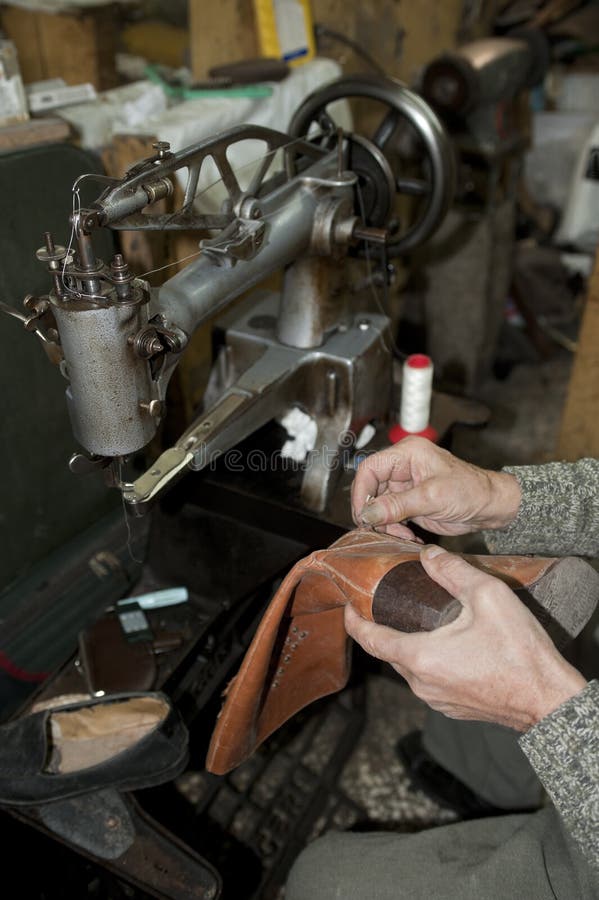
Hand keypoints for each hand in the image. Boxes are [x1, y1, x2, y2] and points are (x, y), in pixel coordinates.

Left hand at [345, 544, 586, 730]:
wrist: (548, 699)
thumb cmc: (519, 652)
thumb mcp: (488, 597)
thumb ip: (453, 571)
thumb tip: (428, 554)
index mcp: (420, 657)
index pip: (370, 639)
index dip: (353, 621)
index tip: (348, 605)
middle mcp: (421, 683)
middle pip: (388, 653)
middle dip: (383, 628)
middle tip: (389, 603)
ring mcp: (436, 700)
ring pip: (409, 668)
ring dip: (408, 645)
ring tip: (420, 620)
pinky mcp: (452, 708)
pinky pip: (429, 682)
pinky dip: (428, 662)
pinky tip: (446, 645)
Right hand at [351, 436, 520, 536]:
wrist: (491, 507)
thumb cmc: (471, 491)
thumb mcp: (433, 498)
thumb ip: (398, 505)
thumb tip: (368, 513)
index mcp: (407, 454)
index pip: (370, 469)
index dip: (361, 492)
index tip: (362, 515)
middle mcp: (403, 467)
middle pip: (371, 489)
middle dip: (375, 513)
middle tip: (380, 530)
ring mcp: (405, 485)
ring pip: (379, 506)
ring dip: (386, 524)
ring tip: (403, 536)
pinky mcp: (409, 502)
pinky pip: (390, 516)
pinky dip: (394, 529)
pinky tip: (409, 537)